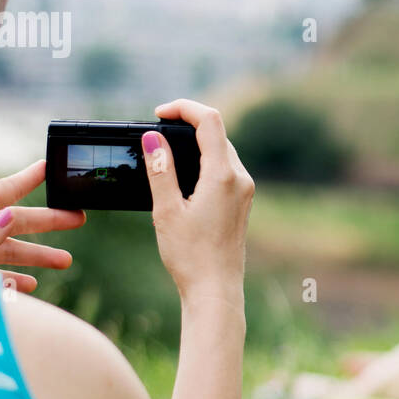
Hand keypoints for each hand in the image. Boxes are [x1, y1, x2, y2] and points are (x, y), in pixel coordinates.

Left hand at [0, 159, 85, 292]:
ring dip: (36, 255)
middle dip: (47, 220)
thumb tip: (10, 216)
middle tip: (78, 218)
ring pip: (4, 251)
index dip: (26, 180)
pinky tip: (31, 284)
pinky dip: (10, 280)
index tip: (48, 167)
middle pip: (11, 221)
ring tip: (65, 260)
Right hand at [142, 99, 253, 301]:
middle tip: (157, 131)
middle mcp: (240, 179)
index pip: (210, 121)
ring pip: (223, 150)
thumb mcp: (166, 210)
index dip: (184, 108)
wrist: (215, 290)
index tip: (159, 113)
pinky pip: (225, 168)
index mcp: (223, 176)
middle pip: (217, 133)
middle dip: (188, 125)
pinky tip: (184, 174)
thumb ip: (160, 170)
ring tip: (166, 150)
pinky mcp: (242, 202)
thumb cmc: (190, 255)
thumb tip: (153, 138)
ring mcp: (244, 191)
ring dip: (197, 143)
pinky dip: (205, 161)